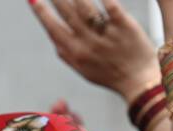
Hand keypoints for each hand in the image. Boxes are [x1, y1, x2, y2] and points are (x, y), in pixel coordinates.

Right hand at [30, 0, 160, 102]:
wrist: (139, 82)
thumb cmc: (111, 76)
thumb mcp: (84, 71)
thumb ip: (67, 56)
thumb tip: (53, 39)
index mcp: (76, 54)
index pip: (54, 30)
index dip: (42, 14)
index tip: (33, 0)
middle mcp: (88, 44)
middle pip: (68, 14)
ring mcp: (106, 35)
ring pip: (86, 8)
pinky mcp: (125, 26)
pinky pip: (111, 6)